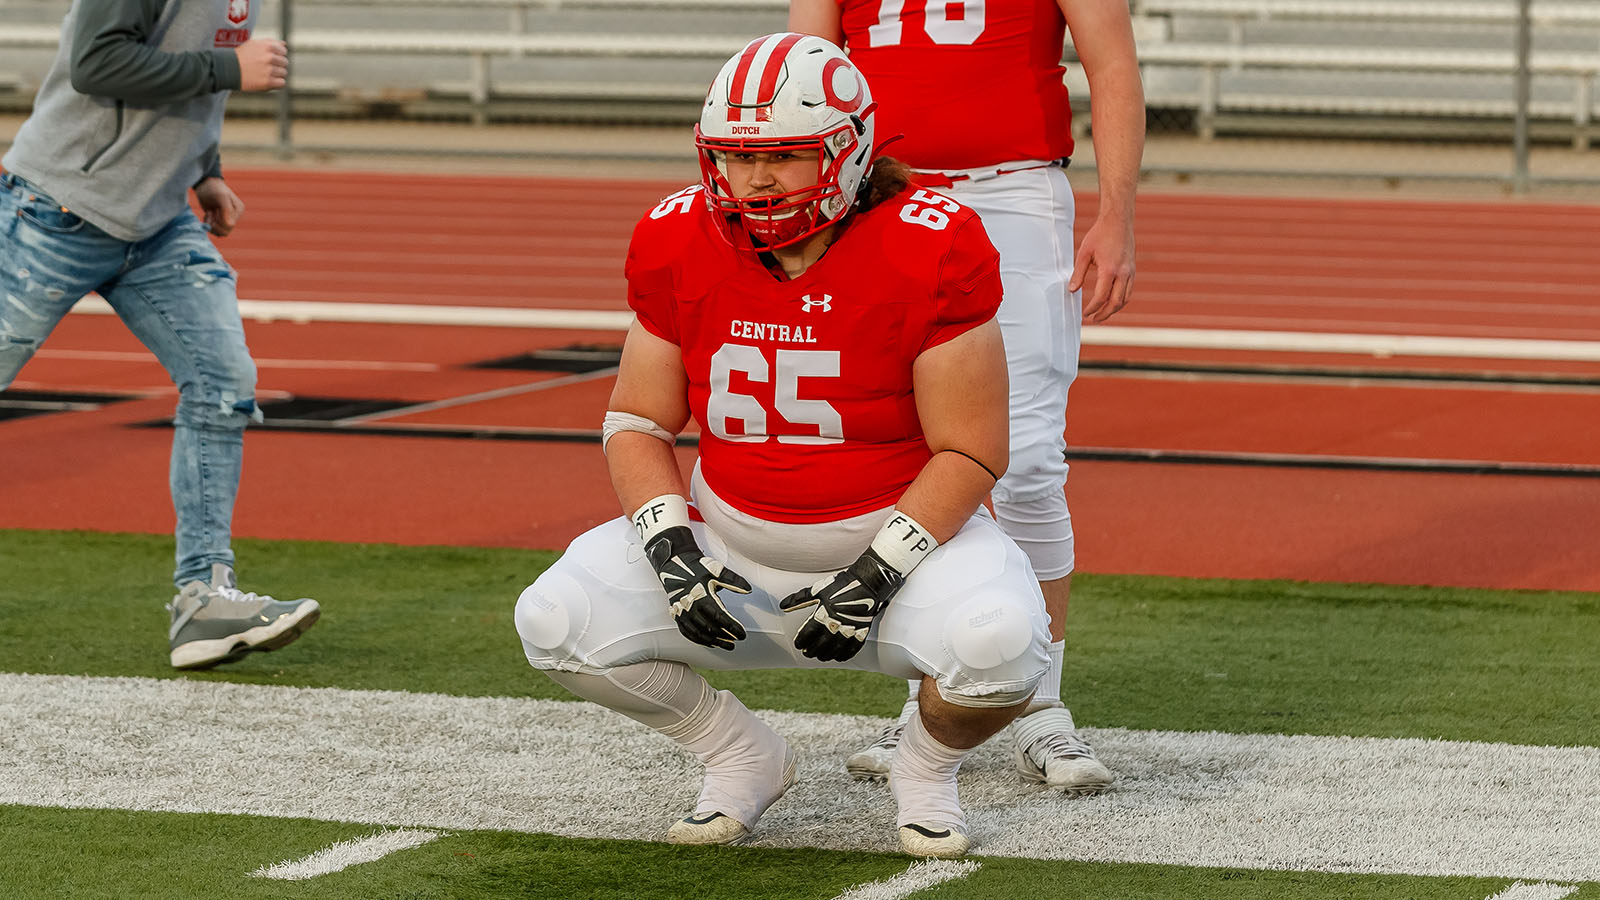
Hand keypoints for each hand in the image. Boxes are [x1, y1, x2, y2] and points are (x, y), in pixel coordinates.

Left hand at [194, 177, 243, 236]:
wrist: (204, 185)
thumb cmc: (213, 188)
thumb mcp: (221, 196)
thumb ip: (227, 210)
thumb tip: (230, 225)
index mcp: (238, 210)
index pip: (229, 225)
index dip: (218, 222)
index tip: (211, 212)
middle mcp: (235, 216)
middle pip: (226, 231)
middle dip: (214, 225)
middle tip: (208, 215)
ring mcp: (227, 219)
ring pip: (221, 233)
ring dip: (211, 226)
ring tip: (208, 215)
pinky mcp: (219, 220)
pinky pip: (216, 230)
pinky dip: (209, 225)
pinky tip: (208, 215)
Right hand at [235, 38, 287, 91]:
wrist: (228, 69)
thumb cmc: (241, 56)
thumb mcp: (254, 44)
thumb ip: (270, 43)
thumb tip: (284, 44)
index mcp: (267, 46)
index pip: (283, 51)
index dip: (277, 55)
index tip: (269, 59)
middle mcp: (269, 57)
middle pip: (285, 62)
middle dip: (277, 65)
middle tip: (265, 67)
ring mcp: (269, 70)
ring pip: (284, 73)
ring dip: (276, 74)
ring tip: (264, 73)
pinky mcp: (267, 82)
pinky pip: (282, 83)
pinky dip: (276, 83)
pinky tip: (267, 80)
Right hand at [644, 525, 750, 650]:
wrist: (675, 565)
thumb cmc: (697, 567)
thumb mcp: (717, 571)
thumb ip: (734, 581)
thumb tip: (748, 589)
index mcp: (702, 597)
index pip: (721, 618)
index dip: (733, 628)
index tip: (742, 634)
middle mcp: (691, 607)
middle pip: (711, 629)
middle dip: (726, 637)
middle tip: (736, 640)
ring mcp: (682, 614)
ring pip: (700, 634)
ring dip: (714, 642)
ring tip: (727, 645)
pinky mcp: (677, 616)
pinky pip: (688, 633)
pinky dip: (699, 641)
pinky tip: (710, 643)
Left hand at [778, 548, 904, 661]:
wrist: (868, 582)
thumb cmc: (841, 584)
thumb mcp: (818, 589)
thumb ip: (799, 599)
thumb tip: (783, 605)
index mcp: (824, 613)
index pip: (808, 634)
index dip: (801, 641)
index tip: (798, 644)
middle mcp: (836, 624)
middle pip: (821, 644)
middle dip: (812, 650)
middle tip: (807, 653)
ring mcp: (850, 629)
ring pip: (835, 649)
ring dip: (826, 655)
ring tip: (820, 657)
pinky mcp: (862, 631)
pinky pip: (852, 648)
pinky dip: (845, 655)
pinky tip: (839, 657)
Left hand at [1071, 213, 1135, 323]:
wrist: (1118, 221)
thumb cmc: (1099, 235)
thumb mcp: (1084, 253)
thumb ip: (1078, 274)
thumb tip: (1071, 291)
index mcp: (1109, 270)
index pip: (1101, 296)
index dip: (1092, 308)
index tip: (1085, 313)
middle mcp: (1123, 273)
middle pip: (1116, 302)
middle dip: (1104, 314)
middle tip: (1094, 319)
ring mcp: (1130, 272)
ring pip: (1125, 298)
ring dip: (1114, 309)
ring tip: (1103, 314)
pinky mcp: (1133, 269)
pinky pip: (1129, 290)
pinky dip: (1121, 300)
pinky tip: (1112, 302)